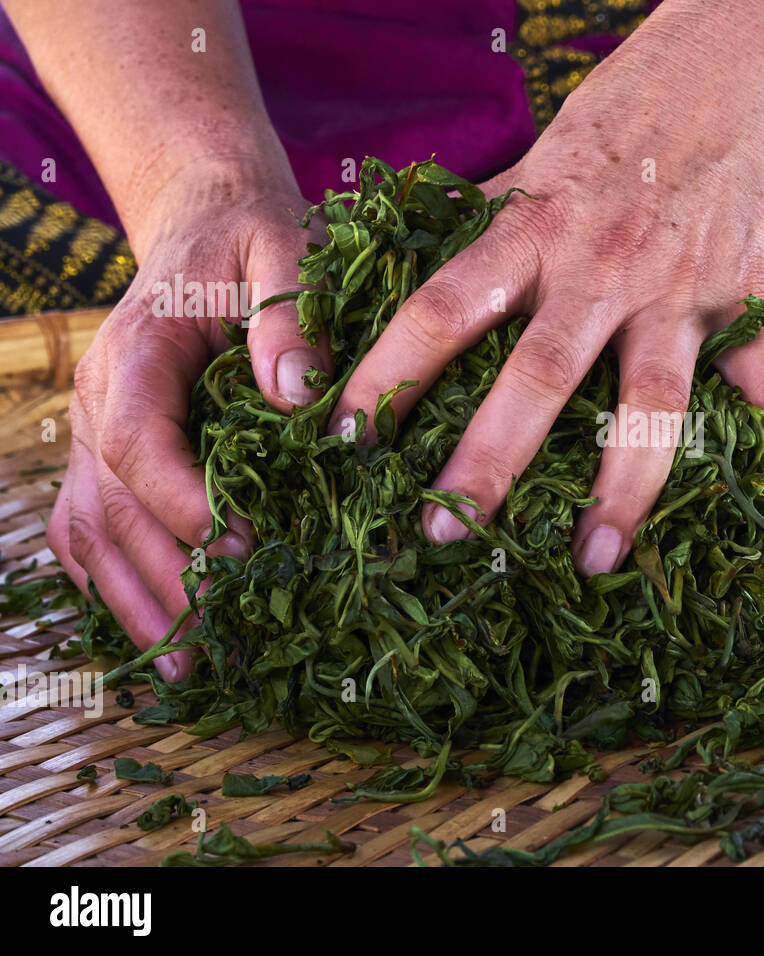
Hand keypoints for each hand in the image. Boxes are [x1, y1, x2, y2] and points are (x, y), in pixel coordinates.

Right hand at [47, 162, 331, 679]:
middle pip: (113, 506)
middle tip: (215, 645)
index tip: (238, 551)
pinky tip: (155, 632)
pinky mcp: (113, 449)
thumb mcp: (282, 252)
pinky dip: (114, 583)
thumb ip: (290, 317)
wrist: (209, 223)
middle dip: (163, 580)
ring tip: (183, 669)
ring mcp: (97, 429)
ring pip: (93, 529)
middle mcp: (101, 400)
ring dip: (133, 601)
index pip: (140, 444)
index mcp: (137, 355)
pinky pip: (92, 525)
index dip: (182, 505)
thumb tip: (300, 395)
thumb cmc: (252, 239)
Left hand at [328, 5, 763, 575]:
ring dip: (622, 488)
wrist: (740, 57)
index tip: (344, 438)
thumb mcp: (541, 159)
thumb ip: (483, 223)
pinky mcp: (754, 294)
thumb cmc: (628, 115)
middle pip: (540, 375)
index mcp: (539, 229)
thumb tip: (398, 259)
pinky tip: (762, 500)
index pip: (445, 307)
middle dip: (489, 459)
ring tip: (592, 560)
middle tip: (443, 530)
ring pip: (654, 403)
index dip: (389, 371)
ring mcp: (683, 288)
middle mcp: (604, 267)